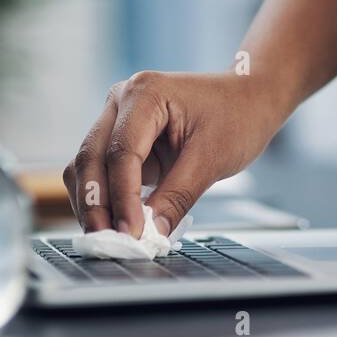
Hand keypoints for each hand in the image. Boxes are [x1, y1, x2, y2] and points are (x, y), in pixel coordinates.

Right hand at [63, 72, 287, 237]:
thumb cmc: (238, 115)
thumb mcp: (212, 158)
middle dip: (95, 204)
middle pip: (91, 158)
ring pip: (87, 166)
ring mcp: (118, 119)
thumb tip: (150, 234)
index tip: (131, 233)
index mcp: (145, 93)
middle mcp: (121, 101)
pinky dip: (104, 199)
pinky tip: (116, 224)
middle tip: (108, 242)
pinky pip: (101, 172)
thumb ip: (177, 197)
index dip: (122, 198)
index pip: (121, 153)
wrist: (250, 98)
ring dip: (93, 204)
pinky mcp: (122, 139)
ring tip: (111, 238)